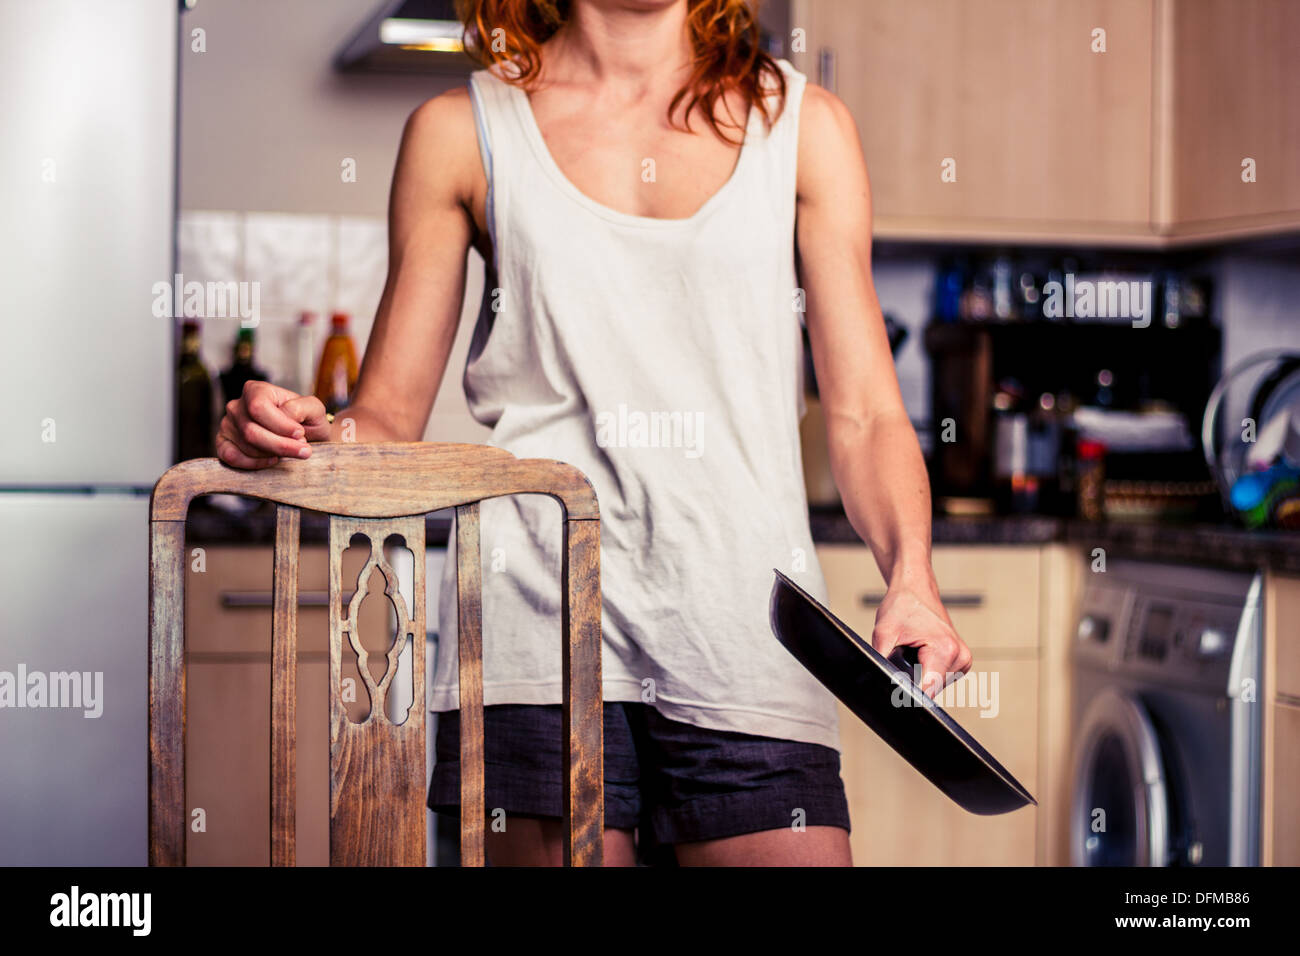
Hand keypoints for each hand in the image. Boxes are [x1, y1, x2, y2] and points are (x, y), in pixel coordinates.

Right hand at [215, 381, 329, 469]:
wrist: (305, 438)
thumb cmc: (306, 422)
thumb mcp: (314, 409)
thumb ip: (302, 407)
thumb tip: (285, 416)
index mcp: (256, 390)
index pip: (258, 407)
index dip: (280, 425)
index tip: (301, 434)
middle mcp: (237, 406)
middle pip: (251, 431)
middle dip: (281, 445)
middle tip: (303, 450)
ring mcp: (228, 425)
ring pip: (246, 446)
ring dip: (273, 453)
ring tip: (290, 451)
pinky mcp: (223, 444)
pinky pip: (231, 457)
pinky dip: (254, 463)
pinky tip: (272, 460)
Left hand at [871, 579, 972, 697]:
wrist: (916, 590)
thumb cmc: (902, 606)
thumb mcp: (883, 634)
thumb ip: (881, 660)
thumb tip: (877, 680)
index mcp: (945, 650)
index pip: (929, 690)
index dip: (909, 694)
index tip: (897, 694)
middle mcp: (959, 656)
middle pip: (931, 689)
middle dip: (913, 680)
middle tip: (903, 657)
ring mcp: (963, 659)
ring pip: (936, 685)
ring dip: (921, 675)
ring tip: (913, 652)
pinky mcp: (961, 661)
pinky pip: (941, 677)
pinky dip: (928, 670)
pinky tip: (921, 654)